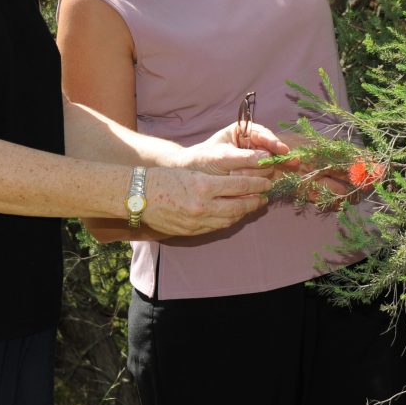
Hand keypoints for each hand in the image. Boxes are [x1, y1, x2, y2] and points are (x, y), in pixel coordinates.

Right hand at [141, 166, 271, 236]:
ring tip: (253, 205)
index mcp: (203, 185)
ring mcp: (197, 221)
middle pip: (239, 205)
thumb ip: (215, 181)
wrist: (138, 195)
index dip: (257, 184)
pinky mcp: (191, 231)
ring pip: (230, 219)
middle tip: (265, 195)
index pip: (240, 185)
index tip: (266, 182)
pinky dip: (228, 220)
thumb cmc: (164, 178)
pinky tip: (234, 215)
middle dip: (255, 200)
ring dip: (244, 213)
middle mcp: (202, 205)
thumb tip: (241, 184)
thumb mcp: (192, 173)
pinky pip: (216, 227)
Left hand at [179, 121, 288, 175]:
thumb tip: (268, 157)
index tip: (283, 151)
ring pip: (267, 166)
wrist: (189, 176)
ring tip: (235, 175)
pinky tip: (259, 187)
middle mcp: (250, 144)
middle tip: (245, 170)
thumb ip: (244, 157)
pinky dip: (259, 182)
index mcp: (242, 131)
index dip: (274, 142)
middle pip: (269, 152)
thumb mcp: (222, 157)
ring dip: (256, 174)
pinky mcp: (251, 175)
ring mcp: (252, 160)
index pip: (263, 134)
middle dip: (261, 162)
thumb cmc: (203, 160)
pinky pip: (262, 177)